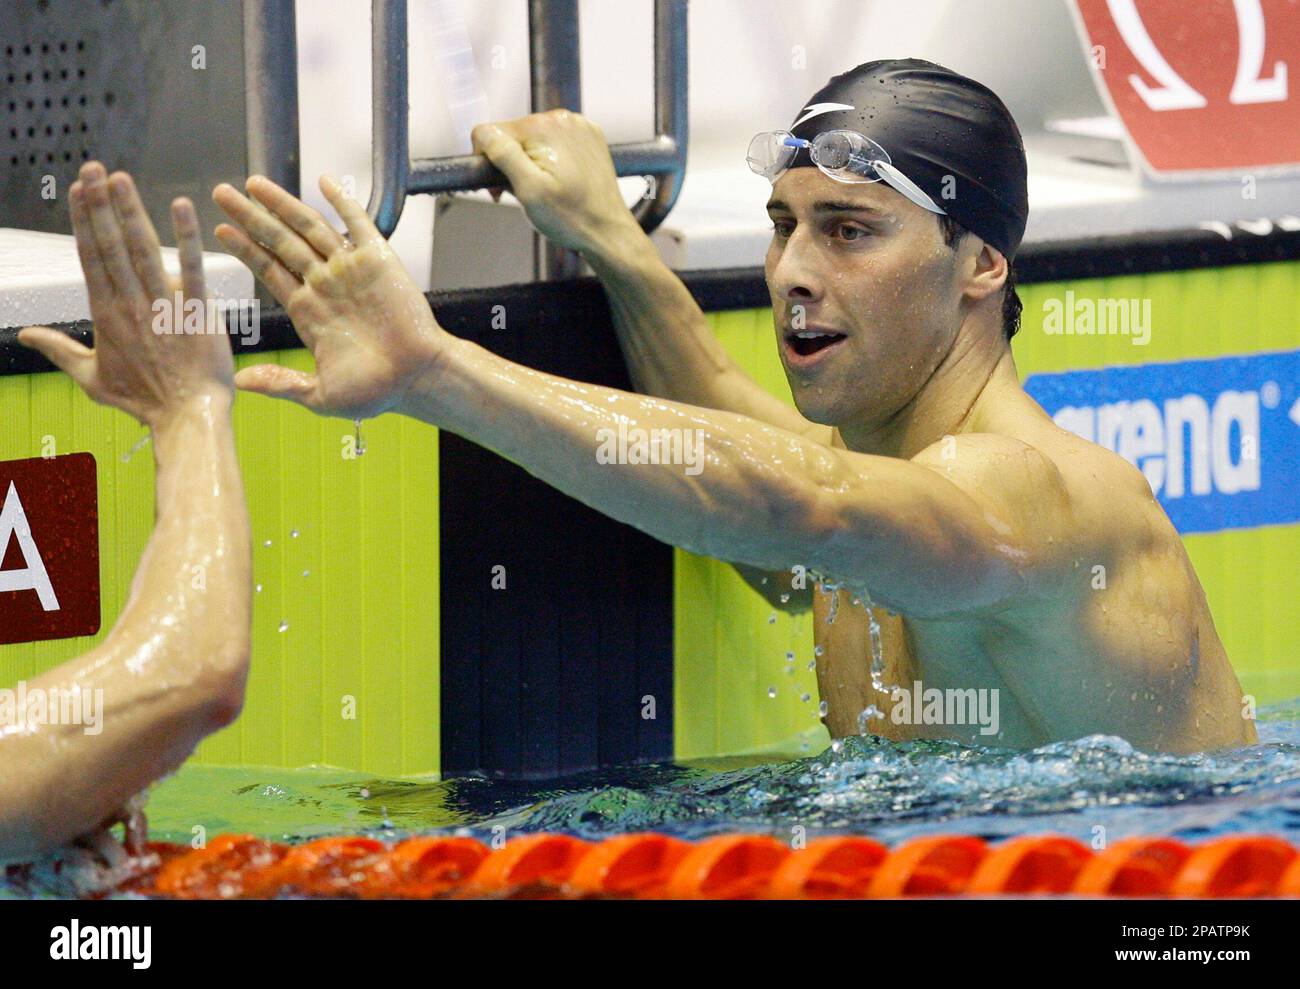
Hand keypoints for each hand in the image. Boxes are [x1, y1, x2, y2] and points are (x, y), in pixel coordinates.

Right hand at [18, 162, 234, 427]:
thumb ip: (59, 350)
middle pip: (111, 246)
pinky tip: (182, 206)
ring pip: (144, 251)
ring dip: (131, 213)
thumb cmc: (142, 401)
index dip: (83, 221)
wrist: (186, 418)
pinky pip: (193, 270)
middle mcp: (131, 304)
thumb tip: (24, 334)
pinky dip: (187, 238)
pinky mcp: (199, 312)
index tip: (77, 189)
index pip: (90, 258)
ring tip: (120, 178)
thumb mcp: (90, 378)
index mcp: (106, 314)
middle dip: (100, 205)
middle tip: (93, 168)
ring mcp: (165, 306)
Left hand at [212, 174, 447, 419]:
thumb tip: (240, 383)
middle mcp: (325, 284)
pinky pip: (358, 223)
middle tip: (221, 193)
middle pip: (279, 241)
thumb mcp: (321, 395)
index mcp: (308, 312)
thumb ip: (281, 384)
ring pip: (309, 227)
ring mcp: (350, 270)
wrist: (420, 378)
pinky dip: (342, 201)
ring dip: (282, 204)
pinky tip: (324, 181)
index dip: (244, 250)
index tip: (220, 231)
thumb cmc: (377, 391)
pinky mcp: (378, 260)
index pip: (268, 271)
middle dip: (249, 217)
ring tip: (253, 184)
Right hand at [472, 109, 640, 253]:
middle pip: (513, 135)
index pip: (491, 132)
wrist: (607, 232)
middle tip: (523, 192)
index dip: (489, 161)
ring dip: (530, 163)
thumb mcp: (528, 190)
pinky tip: (558, 181)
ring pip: (532, 140)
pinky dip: (550, 160)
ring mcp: (578, 127)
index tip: (500, 186)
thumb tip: (483, 134)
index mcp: (544, 128)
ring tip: (544, 189)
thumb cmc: (572, 218)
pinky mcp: (588, 138)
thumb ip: (503, 155)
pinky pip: (554, 143)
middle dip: (511, 163)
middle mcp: (563, 120)